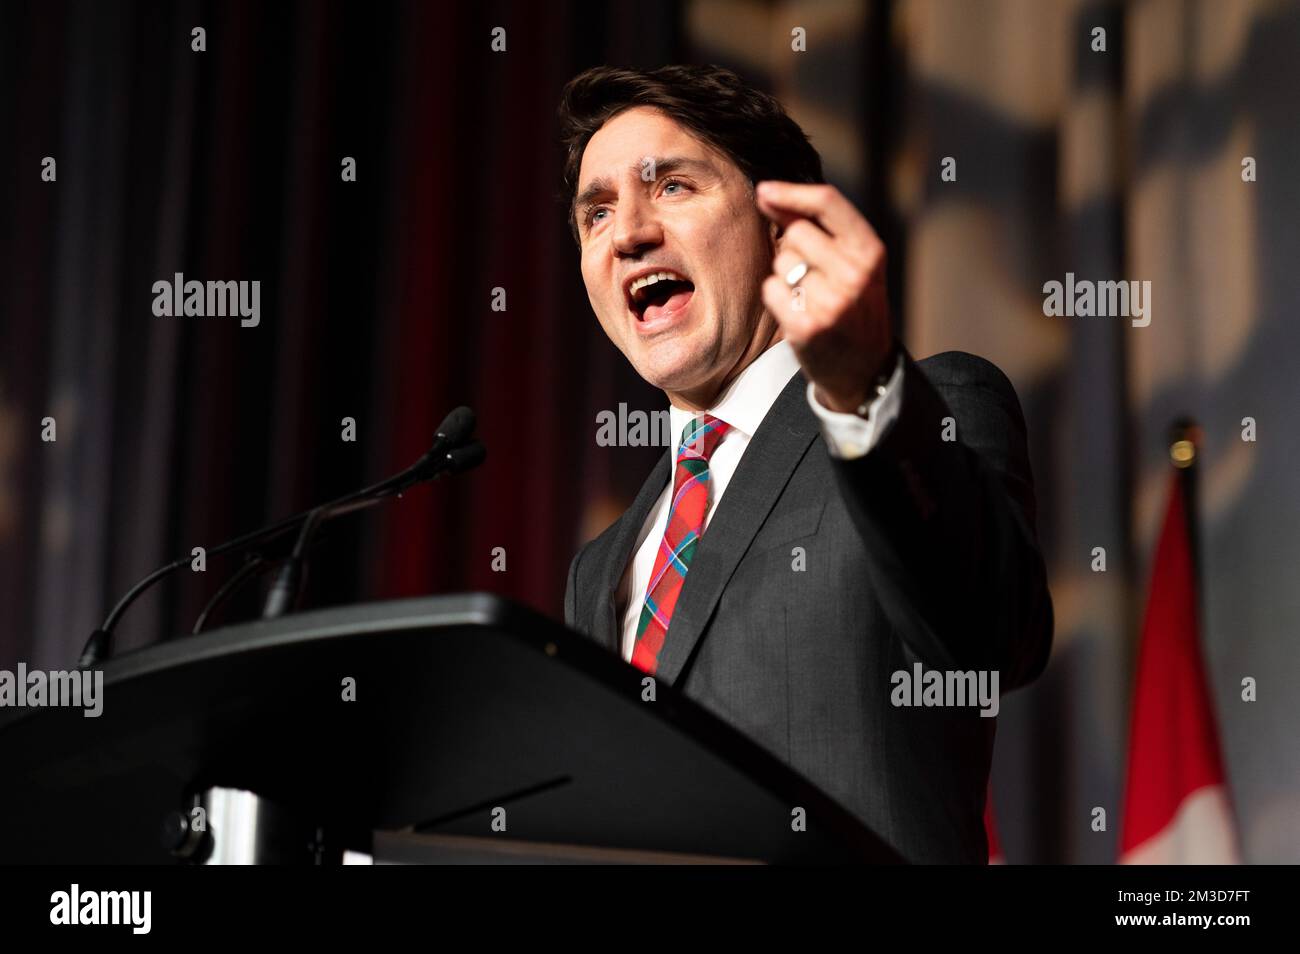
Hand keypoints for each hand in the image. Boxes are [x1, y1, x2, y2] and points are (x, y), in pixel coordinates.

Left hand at [756, 181, 893, 412]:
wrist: (865, 369)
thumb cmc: (853, 308)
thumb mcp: (853, 264)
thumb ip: (817, 228)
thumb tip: (769, 194)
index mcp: (870, 251)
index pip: (828, 202)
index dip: (791, 193)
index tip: (764, 191)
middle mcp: (855, 274)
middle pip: (796, 234)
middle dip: (792, 249)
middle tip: (811, 276)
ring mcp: (832, 302)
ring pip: (781, 264)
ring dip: (785, 277)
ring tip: (809, 298)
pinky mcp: (808, 327)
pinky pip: (771, 290)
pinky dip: (776, 299)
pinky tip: (796, 312)